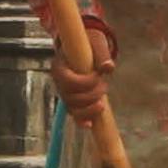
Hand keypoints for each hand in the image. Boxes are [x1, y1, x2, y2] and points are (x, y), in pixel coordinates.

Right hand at [46, 0, 114, 123]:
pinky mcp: (71, 100)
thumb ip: (102, 55)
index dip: (85, 82)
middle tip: (104, 86)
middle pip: (70, 98)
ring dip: (89, 110)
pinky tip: (89, 125)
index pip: (68, 81)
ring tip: (102, 103)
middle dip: (90, 96)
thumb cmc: (88, 42)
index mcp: (60, 66)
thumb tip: (109, 67)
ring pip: (72, 108)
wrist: (82, 44)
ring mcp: (64, 92)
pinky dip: (82, 120)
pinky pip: (74, 114)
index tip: (98, 75)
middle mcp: (58, 82)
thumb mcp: (96, 43)